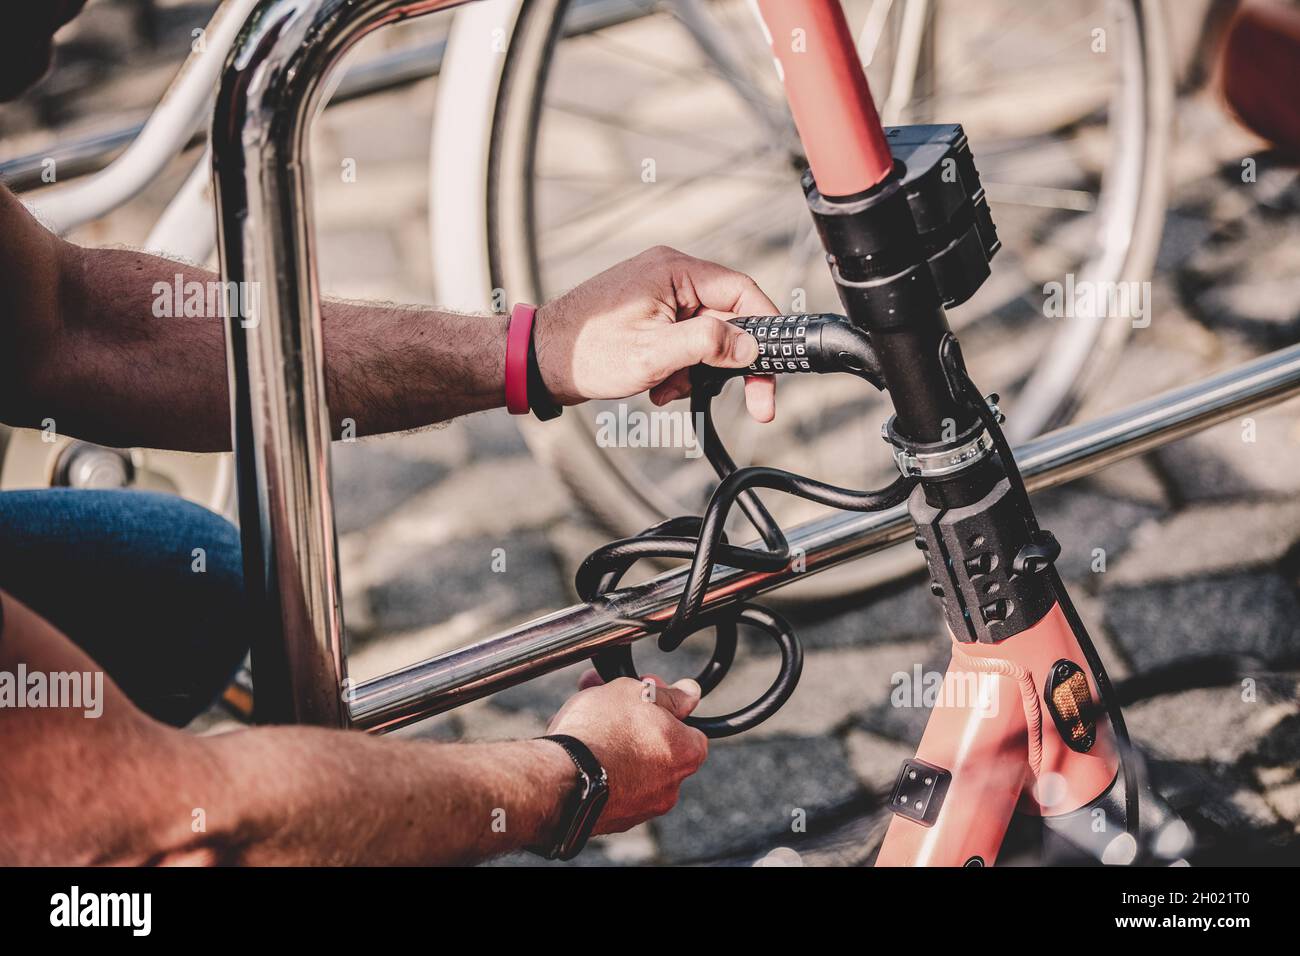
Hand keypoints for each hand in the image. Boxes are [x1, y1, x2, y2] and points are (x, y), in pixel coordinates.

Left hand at [532, 245, 778, 421]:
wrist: (538, 360)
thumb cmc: (586, 353)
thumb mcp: (654, 354)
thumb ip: (707, 345)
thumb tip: (749, 346)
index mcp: (674, 270)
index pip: (742, 292)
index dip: (765, 331)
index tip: (774, 366)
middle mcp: (669, 274)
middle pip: (727, 317)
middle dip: (725, 362)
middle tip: (750, 402)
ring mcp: (659, 293)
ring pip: (706, 334)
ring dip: (697, 370)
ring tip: (666, 388)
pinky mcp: (650, 313)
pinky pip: (683, 339)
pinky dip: (678, 367)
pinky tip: (657, 385)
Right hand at [545, 674, 707, 832]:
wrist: (559, 779)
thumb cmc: (601, 733)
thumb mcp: (637, 694)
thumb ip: (669, 695)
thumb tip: (690, 692)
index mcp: (685, 753)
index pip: (690, 728)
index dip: (666, 708)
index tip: (645, 695)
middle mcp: (670, 787)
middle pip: (656, 746)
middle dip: (634, 723)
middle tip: (610, 703)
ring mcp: (641, 808)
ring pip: (629, 765)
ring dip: (613, 744)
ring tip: (584, 721)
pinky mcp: (612, 820)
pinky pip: (610, 786)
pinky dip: (599, 769)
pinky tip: (577, 749)